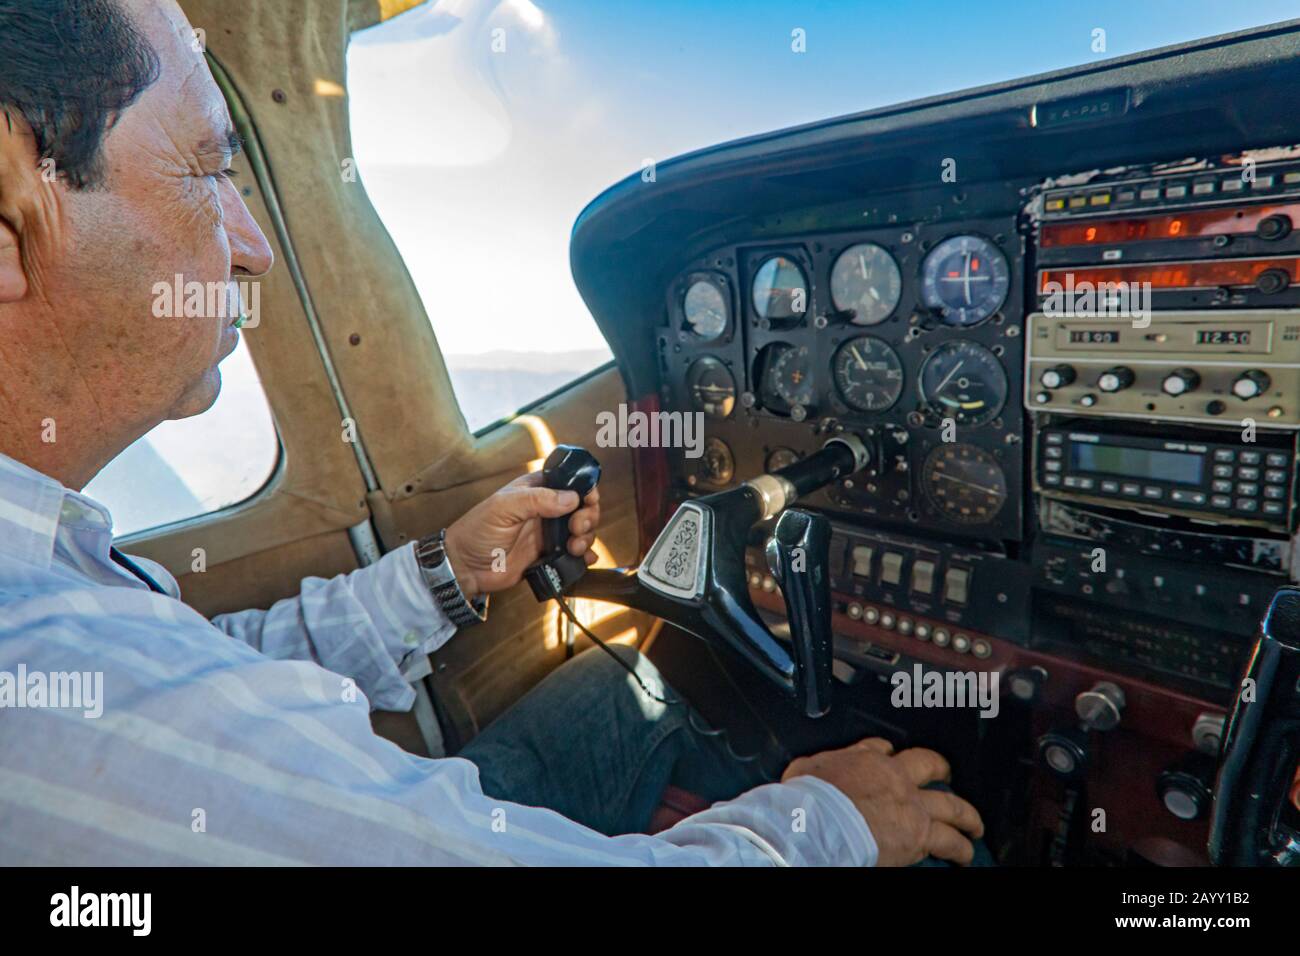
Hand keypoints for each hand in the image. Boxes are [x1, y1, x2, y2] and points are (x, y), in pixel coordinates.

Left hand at [442, 471, 600, 599]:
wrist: (465, 567)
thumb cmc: (476, 531)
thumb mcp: (503, 507)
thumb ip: (537, 500)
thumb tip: (571, 497)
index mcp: (535, 491)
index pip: (568, 482)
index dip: (584, 489)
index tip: (587, 500)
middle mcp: (545, 511)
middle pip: (581, 507)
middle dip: (588, 516)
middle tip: (576, 527)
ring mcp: (548, 534)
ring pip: (582, 531)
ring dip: (586, 537)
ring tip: (573, 547)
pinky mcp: (548, 556)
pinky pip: (574, 555)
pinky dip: (584, 556)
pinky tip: (582, 559)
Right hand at [782, 737, 983, 865]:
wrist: (821, 820)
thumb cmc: (809, 798)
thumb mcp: (807, 768)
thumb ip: (821, 766)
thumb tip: (813, 770)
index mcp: (865, 759)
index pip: (883, 748)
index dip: (889, 753)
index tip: (891, 756)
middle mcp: (895, 777)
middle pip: (928, 765)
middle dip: (941, 770)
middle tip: (948, 775)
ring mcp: (911, 805)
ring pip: (952, 804)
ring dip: (966, 815)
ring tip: (974, 824)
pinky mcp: (919, 834)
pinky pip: (950, 841)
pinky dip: (961, 848)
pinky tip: (965, 854)